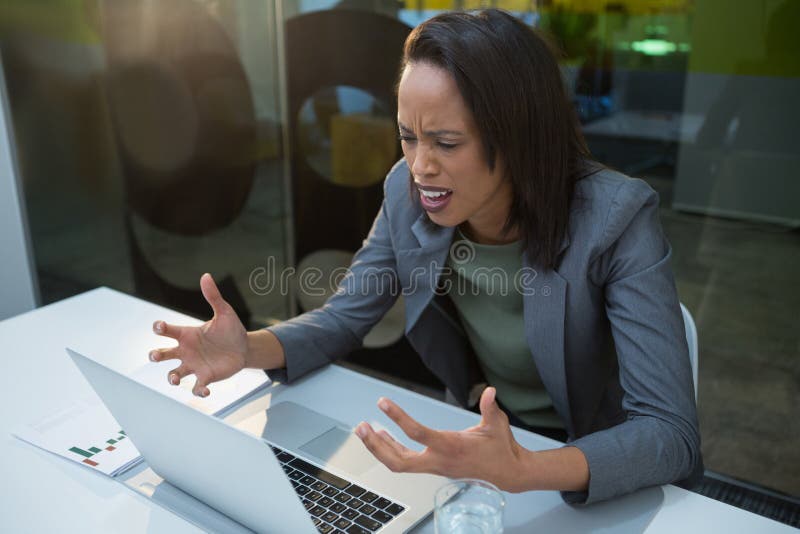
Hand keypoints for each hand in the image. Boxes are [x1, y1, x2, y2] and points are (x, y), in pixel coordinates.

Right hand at [148, 273, 247, 396]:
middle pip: (163, 355)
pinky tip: (205, 391)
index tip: (159, 326)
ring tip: (175, 380)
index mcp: (187, 334)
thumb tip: (206, 276)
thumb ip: (213, 297)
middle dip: (156, 355)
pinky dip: (198, 391)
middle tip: (155, 355)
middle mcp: (186, 351)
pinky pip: (196, 387)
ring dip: (172, 378)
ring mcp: (194, 365)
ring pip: (174, 374)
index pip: (167, 331)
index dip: (160, 328)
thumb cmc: (230, 329)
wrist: (244, 348)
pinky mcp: (206, 377)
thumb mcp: (224, 312)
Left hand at [355, 387, 531, 491]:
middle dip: (376, 446)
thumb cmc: (502, 447)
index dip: (398, 418)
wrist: (508, 473)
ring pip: (399, 464)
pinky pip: (407, 462)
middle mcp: (440, 460)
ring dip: (379, 448)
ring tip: (364, 430)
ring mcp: (436, 467)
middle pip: (399, 461)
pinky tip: (383, 437)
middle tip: (360, 428)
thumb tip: (490, 391)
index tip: (382, 403)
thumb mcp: (498, 424)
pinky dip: (392, 449)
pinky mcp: (435, 467)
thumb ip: (490, 408)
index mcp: (452, 447)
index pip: (419, 433)